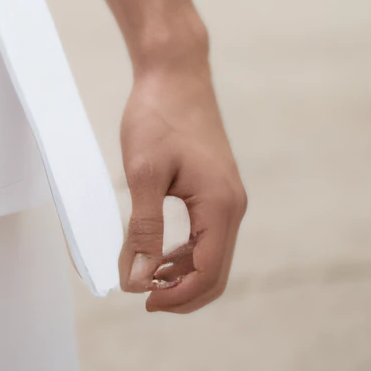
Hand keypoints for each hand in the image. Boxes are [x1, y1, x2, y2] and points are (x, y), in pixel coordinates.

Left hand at [119, 53, 245, 312]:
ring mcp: (228, 196)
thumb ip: (144, 229)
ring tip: (145, 278)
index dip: (178, 297)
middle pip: (215, 271)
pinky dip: (186, 250)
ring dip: (183, 273)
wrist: (174, 70)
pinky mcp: (217, 186)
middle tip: (143, 297)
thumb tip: (138, 278)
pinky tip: (159, 252)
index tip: (142, 300)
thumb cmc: (158, 116)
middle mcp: (232, 205)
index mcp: (220, 206)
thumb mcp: (143, 174)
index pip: (208, 274)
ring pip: (212, 253)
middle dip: (182, 292)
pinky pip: (207, 233)